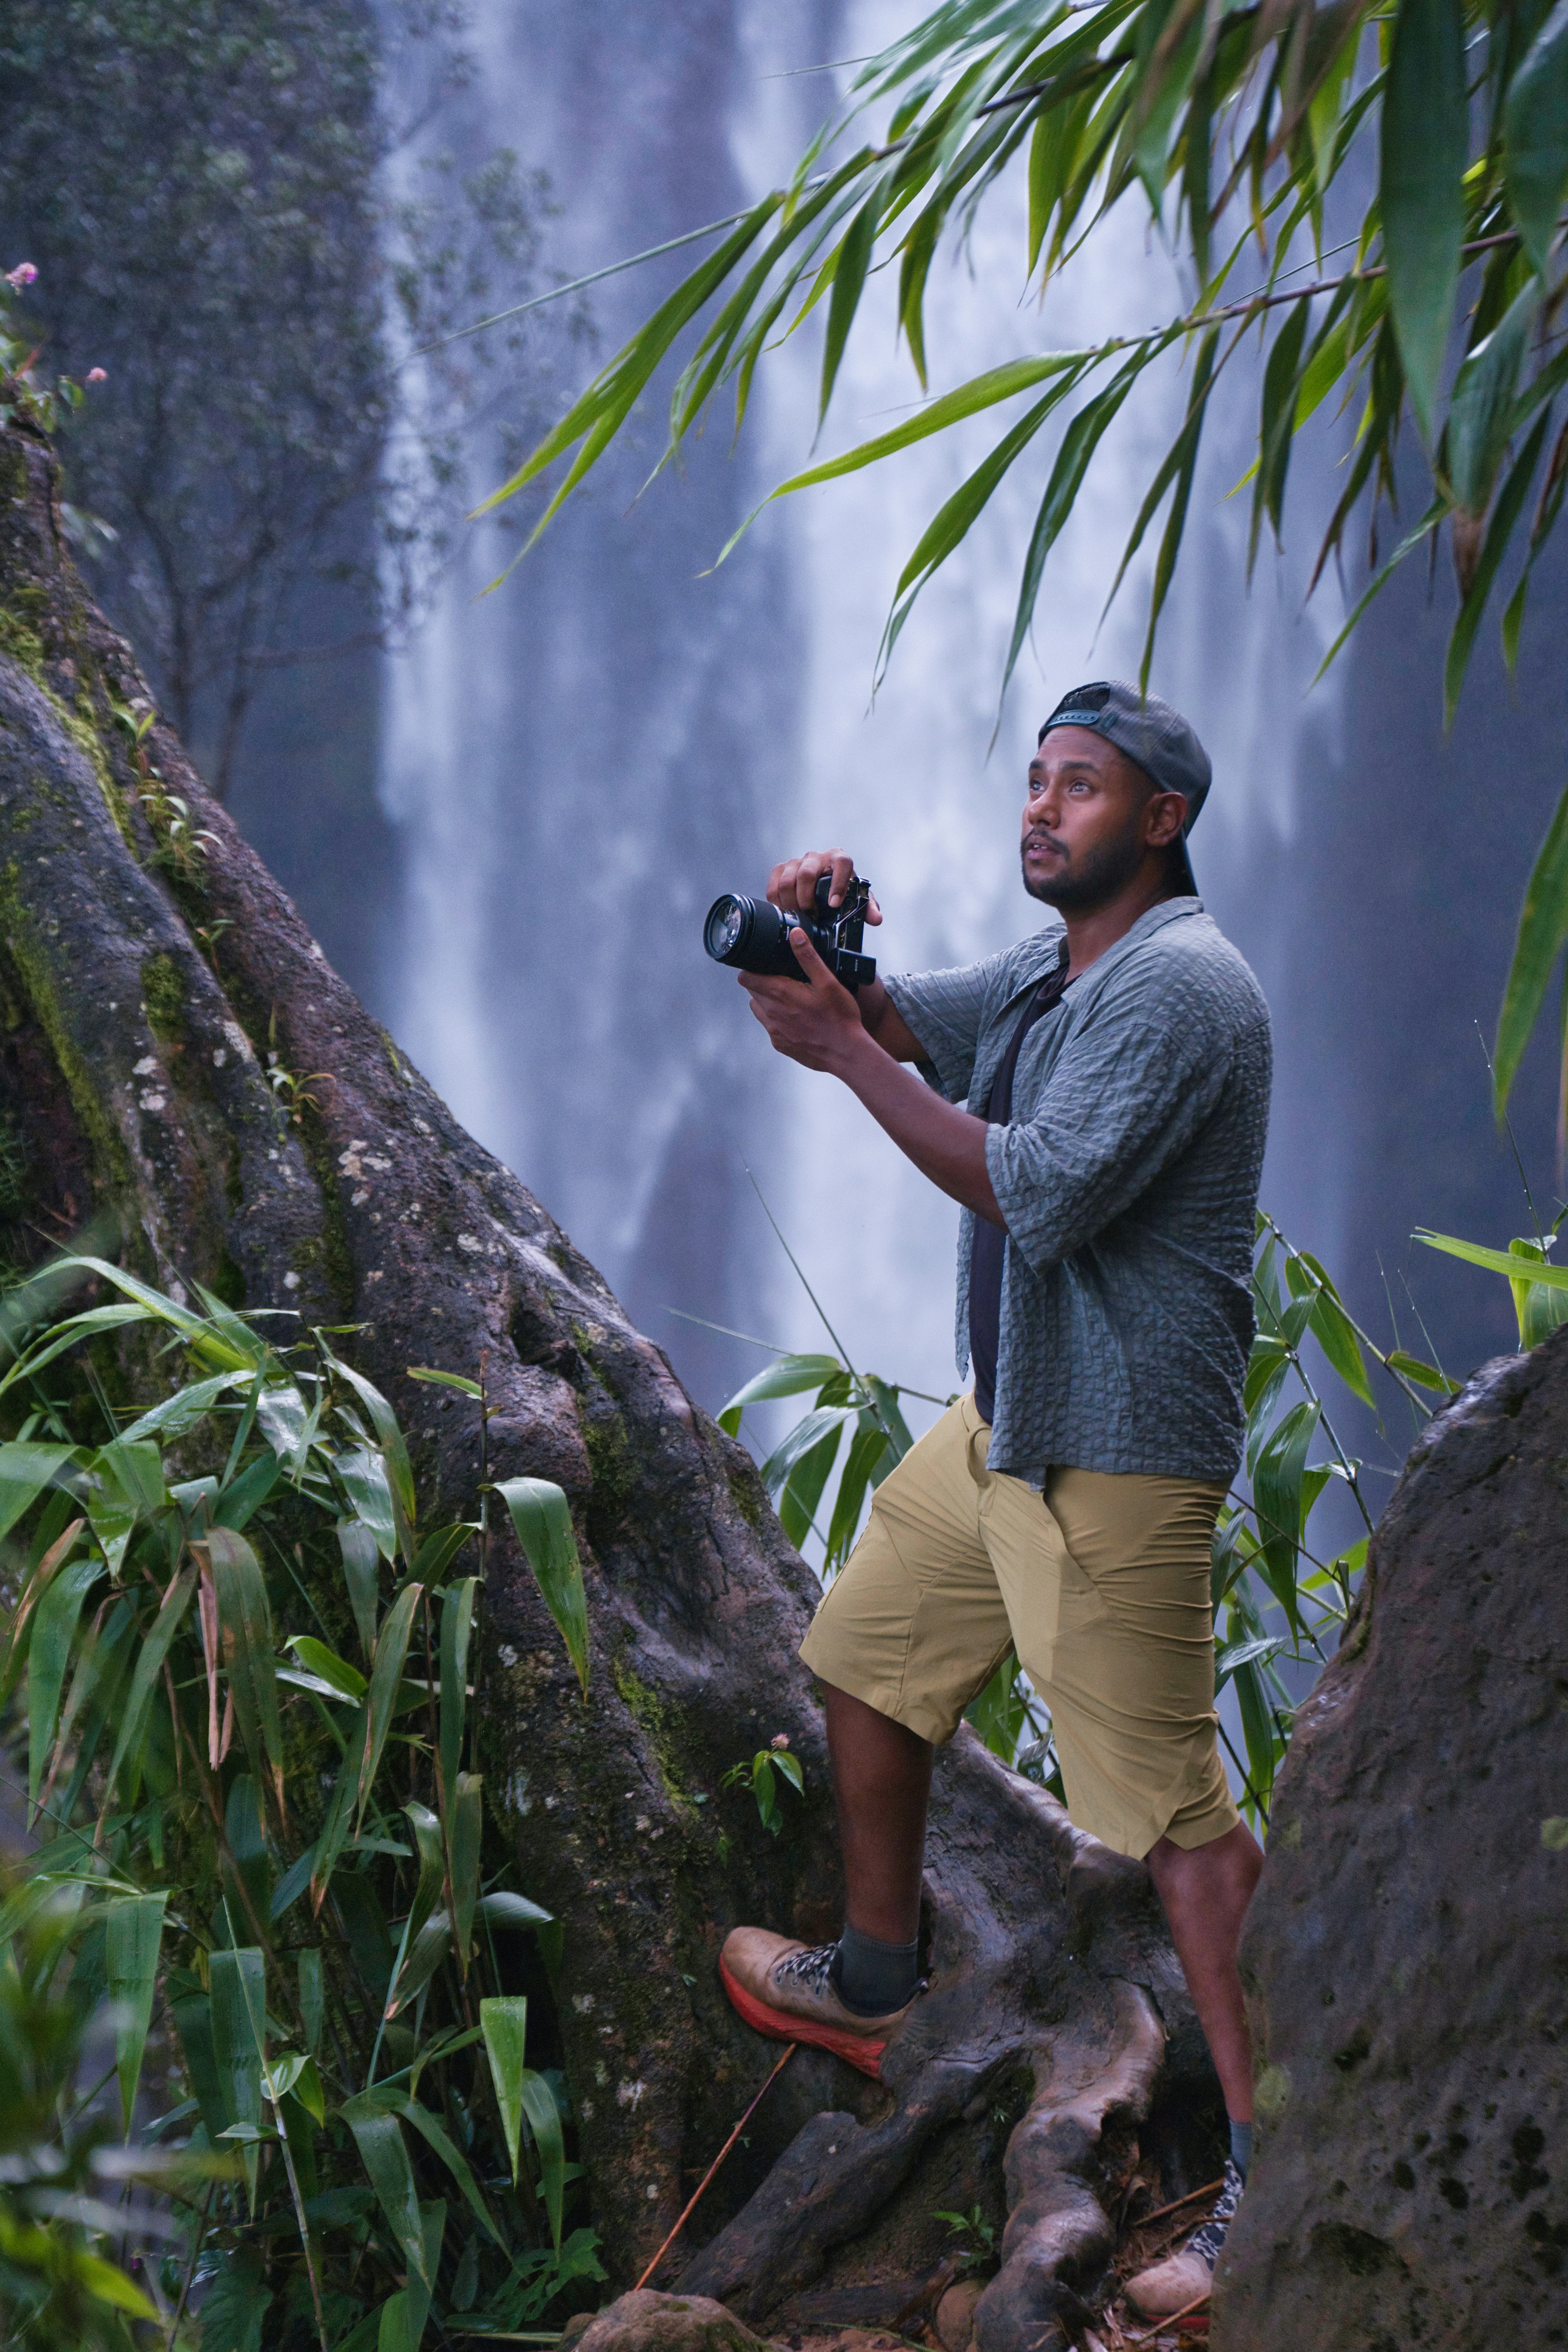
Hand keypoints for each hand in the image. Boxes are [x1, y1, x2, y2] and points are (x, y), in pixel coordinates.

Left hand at [739, 927, 870, 1070]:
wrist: (846, 1053)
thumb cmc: (839, 1018)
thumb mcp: (827, 982)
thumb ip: (808, 957)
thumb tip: (795, 935)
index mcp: (780, 993)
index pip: (746, 978)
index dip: (751, 969)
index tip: (763, 966)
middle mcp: (771, 1013)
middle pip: (752, 992)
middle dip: (762, 983)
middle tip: (783, 979)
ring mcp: (774, 1031)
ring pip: (758, 1009)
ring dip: (767, 1001)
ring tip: (789, 998)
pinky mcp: (779, 1044)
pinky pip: (769, 1026)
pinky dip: (777, 1019)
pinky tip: (796, 1018)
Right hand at [766, 848, 882, 924]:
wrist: (820, 885)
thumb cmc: (839, 890)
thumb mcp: (855, 898)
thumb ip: (867, 907)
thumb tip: (876, 919)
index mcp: (838, 859)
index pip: (842, 863)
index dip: (838, 884)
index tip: (834, 904)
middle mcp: (817, 857)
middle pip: (807, 873)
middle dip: (806, 898)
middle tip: (810, 915)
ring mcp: (797, 862)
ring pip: (787, 879)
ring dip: (791, 901)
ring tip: (798, 915)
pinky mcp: (780, 869)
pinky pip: (774, 884)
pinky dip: (777, 901)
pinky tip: (786, 910)